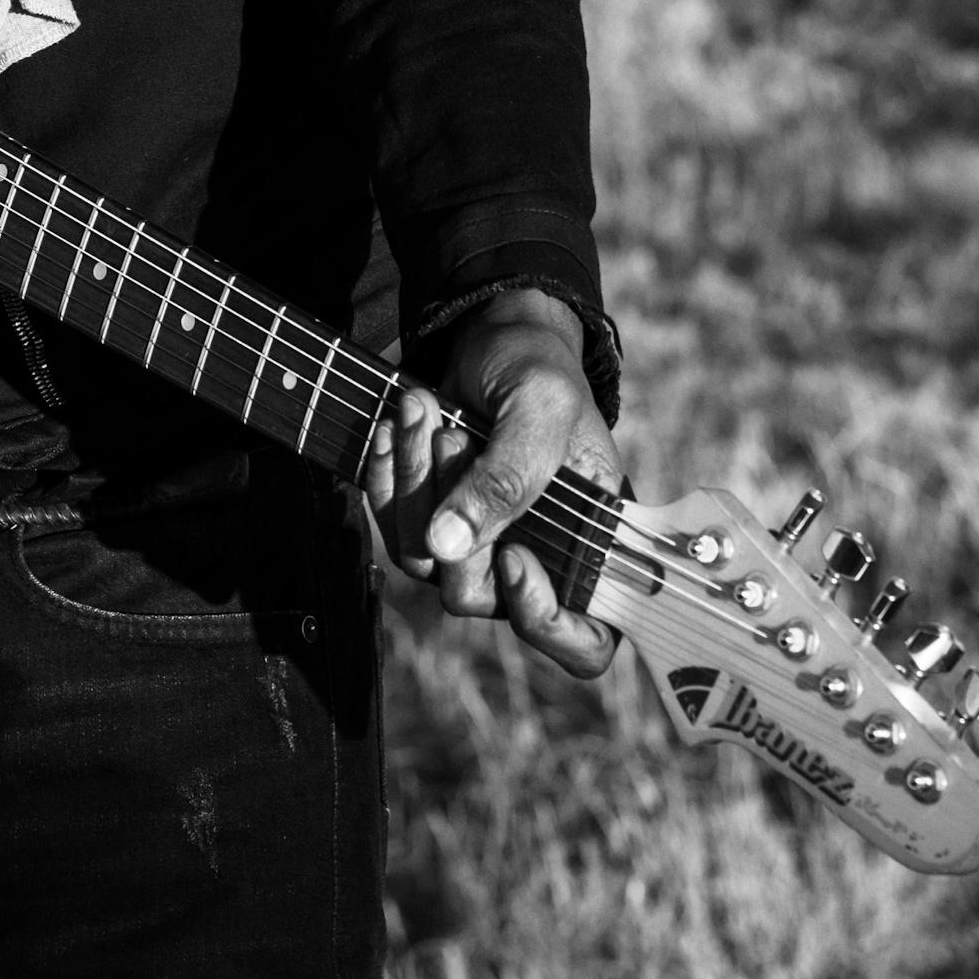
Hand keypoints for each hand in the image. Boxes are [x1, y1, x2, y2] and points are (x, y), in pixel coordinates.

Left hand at [362, 290, 620, 680]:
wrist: (496, 338)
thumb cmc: (538, 372)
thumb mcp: (538, 412)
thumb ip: (506, 480)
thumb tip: (447, 548)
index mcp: (591, 544)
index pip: (586, 639)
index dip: (545, 620)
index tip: (512, 556)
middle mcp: (536, 558)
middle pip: (475, 595)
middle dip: (452, 514)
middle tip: (453, 438)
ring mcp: (479, 545)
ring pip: (423, 559)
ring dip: (414, 482)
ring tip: (423, 411)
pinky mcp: (433, 521)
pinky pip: (393, 526)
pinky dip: (386, 475)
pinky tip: (396, 423)